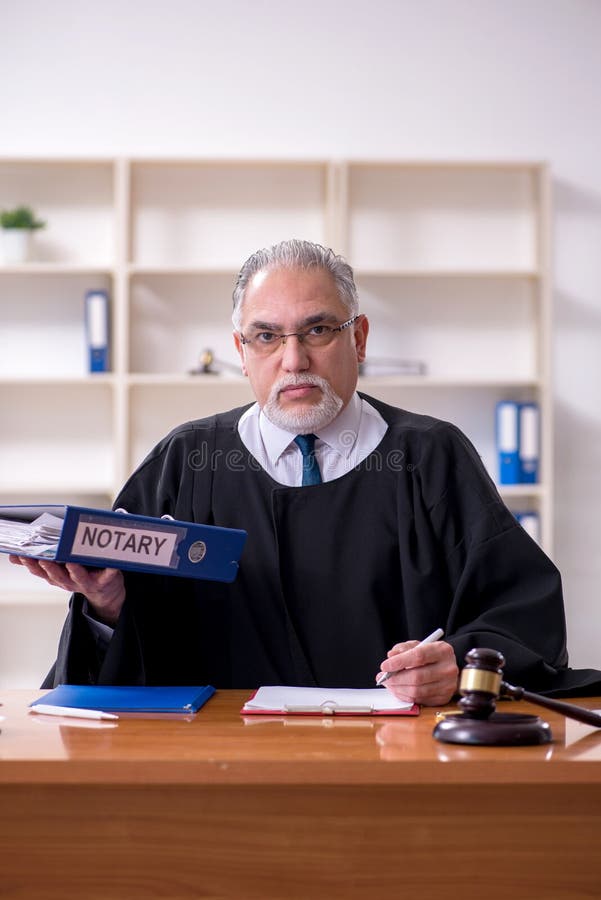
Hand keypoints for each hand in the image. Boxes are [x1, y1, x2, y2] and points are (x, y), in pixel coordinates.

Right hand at [9, 556, 124, 625]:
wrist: (106, 593)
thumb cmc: (81, 574)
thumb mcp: (59, 571)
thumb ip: (39, 561)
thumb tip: (13, 556)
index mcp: (58, 577)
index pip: (40, 572)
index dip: (30, 565)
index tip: (23, 555)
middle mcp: (70, 582)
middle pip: (57, 576)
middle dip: (49, 568)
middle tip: (42, 558)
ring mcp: (87, 583)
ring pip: (78, 578)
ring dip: (74, 571)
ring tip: (70, 562)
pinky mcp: (105, 581)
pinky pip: (108, 575)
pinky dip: (109, 569)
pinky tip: (110, 563)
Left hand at [376, 638, 457, 705]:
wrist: (448, 667)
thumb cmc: (431, 655)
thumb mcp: (418, 645)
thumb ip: (403, 648)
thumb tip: (391, 656)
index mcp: (442, 651)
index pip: (419, 656)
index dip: (399, 662)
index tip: (385, 666)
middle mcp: (448, 669)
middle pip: (417, 676)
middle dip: (395, 678)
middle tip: (383, 677)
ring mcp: (447, 685)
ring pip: (416, 691)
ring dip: (398, 689)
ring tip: (389, 684)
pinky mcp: (443, 698)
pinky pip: (419, 700)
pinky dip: (405, 696)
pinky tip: (399, 690)